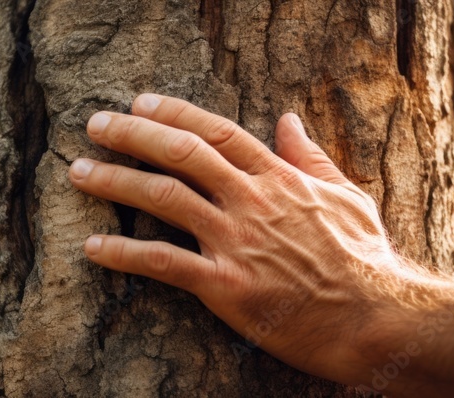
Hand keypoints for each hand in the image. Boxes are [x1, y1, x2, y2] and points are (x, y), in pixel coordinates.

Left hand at [67, 93, 411, 381]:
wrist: (374, 318)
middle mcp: (251, 201)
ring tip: (79, 172)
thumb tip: (288, 120)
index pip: (217, 132)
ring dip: (115, 182)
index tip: (141, 104)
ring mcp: (236, 242)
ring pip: (164, 198)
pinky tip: (93, 247)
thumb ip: (311, 158)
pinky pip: (163, 262)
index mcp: (278, 178)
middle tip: (96, 125)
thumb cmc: (364, 259)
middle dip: (132, 134)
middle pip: (180, 154)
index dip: (174, 113)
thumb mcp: (345, 196)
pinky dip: (123, 253)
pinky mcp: (226, 286)